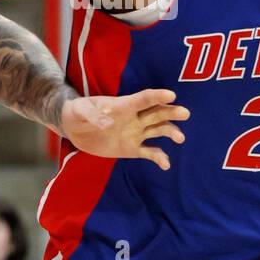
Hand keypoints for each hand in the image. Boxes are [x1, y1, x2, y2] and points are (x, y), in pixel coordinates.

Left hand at [60, 88, 189, 169]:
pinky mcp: (132, 148)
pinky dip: (159, 157)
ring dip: (170, 132)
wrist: (74, 128)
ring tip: (180, 138)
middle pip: (156, 113)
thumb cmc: (77, 113)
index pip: (143, 99)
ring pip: (158, 130)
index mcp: (123, 105)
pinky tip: (165, 164)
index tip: (171, 95)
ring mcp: (135, 133)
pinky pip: (149, 152)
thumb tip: (109, 124)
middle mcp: (134, 118)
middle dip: (171, 112)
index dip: (156, 96)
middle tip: (185, 113)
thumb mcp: (80, 111)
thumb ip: (93, 116)